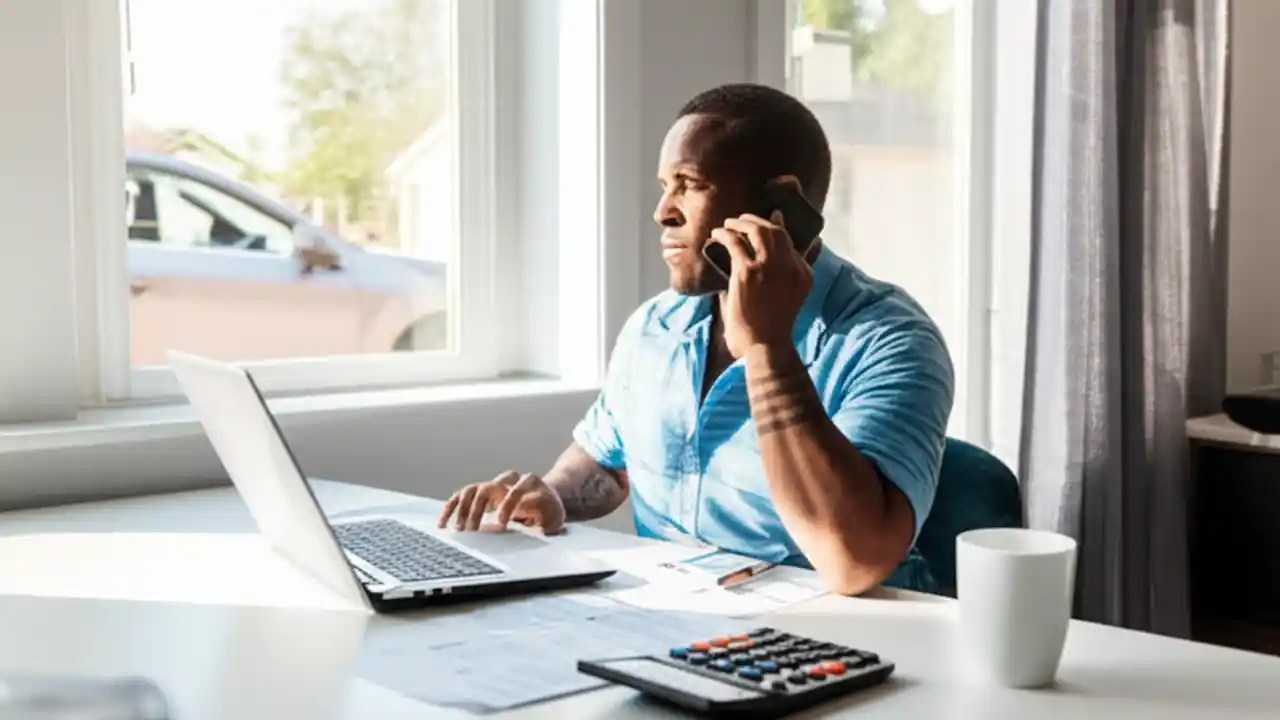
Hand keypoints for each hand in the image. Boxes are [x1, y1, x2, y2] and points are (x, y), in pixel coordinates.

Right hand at [437, 471, 567, 533]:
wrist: (543, 497)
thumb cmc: (548, 512)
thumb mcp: (555, 519)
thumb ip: (547, 525)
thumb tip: (538, 533)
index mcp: (530, 484)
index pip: (516, 491)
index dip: (508, 505)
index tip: (501, 524)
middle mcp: (510, 480)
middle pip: (490, 487)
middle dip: (479, 509)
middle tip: (473, 530)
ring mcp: (494, 484)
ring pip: (473, 490)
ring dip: (463, 509)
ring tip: (459, 530)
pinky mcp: (482, 491)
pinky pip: (462, 495)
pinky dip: (451, 508)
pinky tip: (443, 524)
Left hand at [708, 199, 812, 358]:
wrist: (764, 347)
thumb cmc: (771, 328)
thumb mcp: (789, 298)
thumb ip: (786, 276)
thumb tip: (769, 260)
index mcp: (803, 274)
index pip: (791, 242)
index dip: (777, 229)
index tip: (766, 223)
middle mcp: (790, 266)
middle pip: (776, 231)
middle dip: (758, 221)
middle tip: (742, 220)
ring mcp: (770, 267)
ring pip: (757, 230)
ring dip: (741, 223)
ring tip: (728, 224)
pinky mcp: (748, 272)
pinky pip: (735, 242)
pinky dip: (724, 234)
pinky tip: (717, 234)